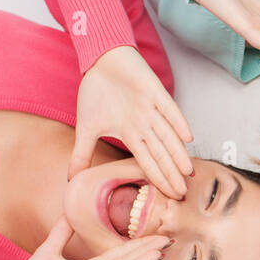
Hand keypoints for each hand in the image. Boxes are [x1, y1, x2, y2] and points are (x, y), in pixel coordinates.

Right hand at [72, 46, 194, 199]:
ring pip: (168, 135)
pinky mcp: (154, 91)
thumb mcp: (86, 128)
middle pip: (161, 154)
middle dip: (172, 174)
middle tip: (182, 195)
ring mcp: (151, 109)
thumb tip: (71, 179)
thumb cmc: (96, 93)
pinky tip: (187, 136)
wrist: (100, 61)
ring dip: (178, 153)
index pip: (148, 162)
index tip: (168, 198)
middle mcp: (145, 125)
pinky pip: (169, 108)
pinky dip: (177, 121)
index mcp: (132, 135)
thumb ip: (82, 154)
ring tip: (188, 172)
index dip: (158, 180)